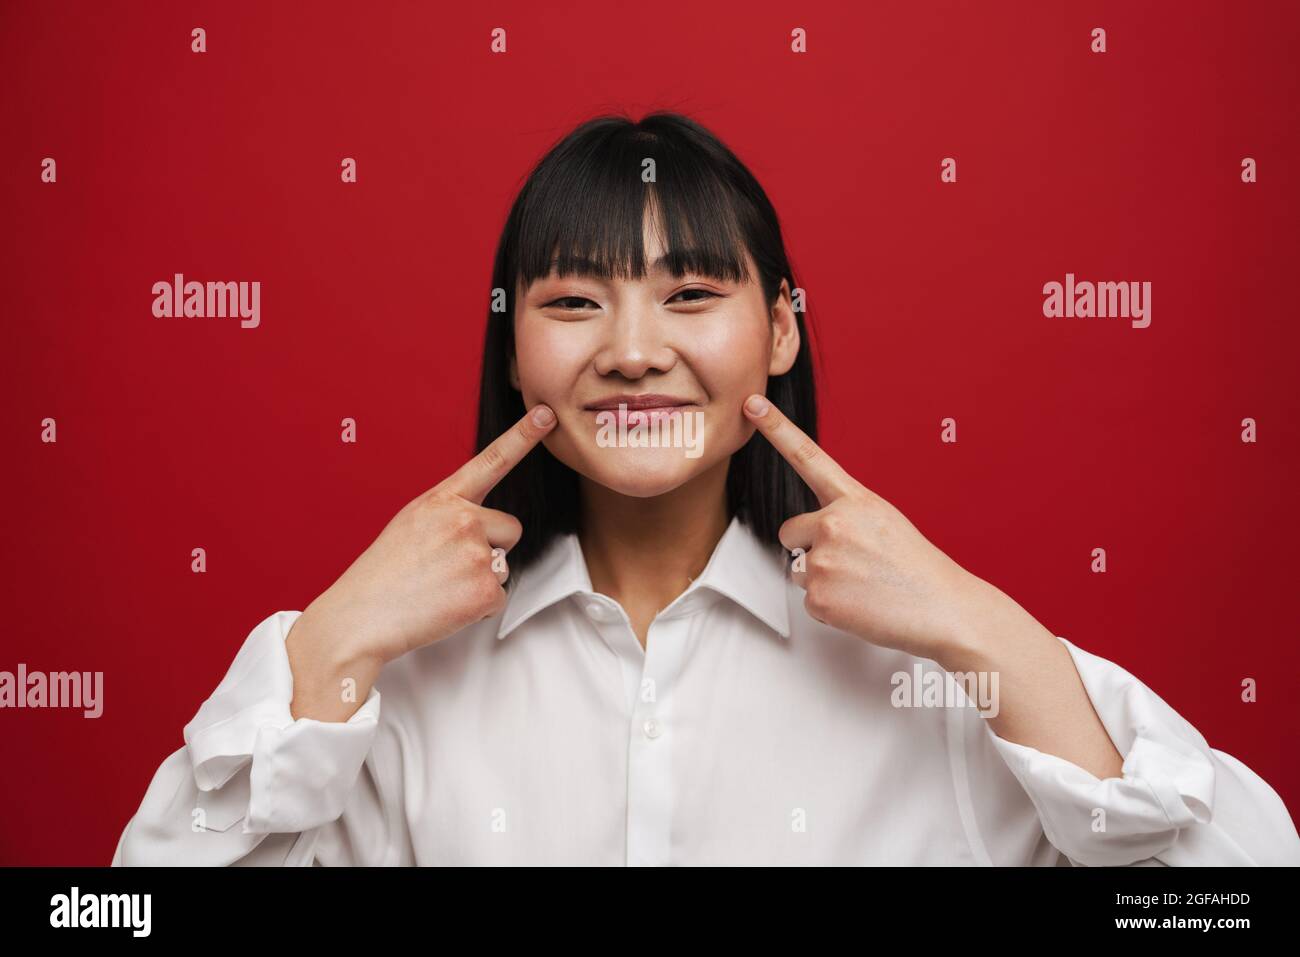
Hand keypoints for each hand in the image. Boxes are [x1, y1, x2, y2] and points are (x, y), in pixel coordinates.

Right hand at [292, 405, 556, 671]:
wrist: (359, 618)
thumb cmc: (381, 576)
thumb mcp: (410, 525)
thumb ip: (447, 514)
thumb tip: (477, 523)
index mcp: (442, 500)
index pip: (490, 461)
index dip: (522, 436)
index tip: (545, 414)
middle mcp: (463, 519)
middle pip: (509, 530)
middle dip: (490, 549)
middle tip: (447, 567)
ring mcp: (476, 553)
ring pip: (502, 566)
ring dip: (479, 581)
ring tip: (438, 588)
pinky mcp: (484, 588)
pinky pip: (499, 598)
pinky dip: (477, 609)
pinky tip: (445, 607)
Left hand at [743, 394, 992, 663]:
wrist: (943, 609)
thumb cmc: (917, 569)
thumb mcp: (885, 523)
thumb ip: (847, 515)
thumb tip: (816, 531)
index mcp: (854, 501)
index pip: (808, 457)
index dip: (777, 429)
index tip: (754, 404)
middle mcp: (834, 524)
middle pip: (789, 532)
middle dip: (809, 548)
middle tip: (852, 564)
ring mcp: (823, 560)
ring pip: (798, 569)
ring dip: (822, 580)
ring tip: (862, 586)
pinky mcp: (819, 596)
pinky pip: (808, 600)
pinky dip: (830, 608)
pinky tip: (860, 605)